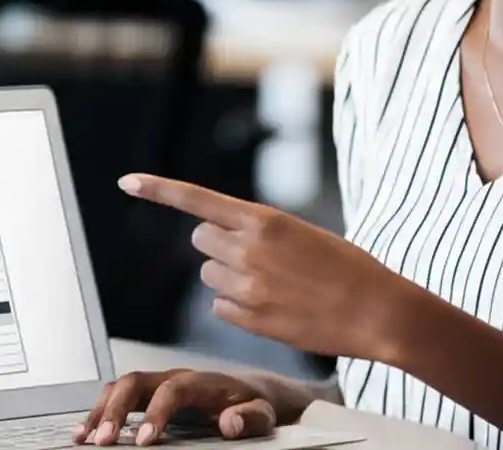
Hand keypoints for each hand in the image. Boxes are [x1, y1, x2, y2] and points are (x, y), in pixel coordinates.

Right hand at [73, 369, 275, 445]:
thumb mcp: (263, 415)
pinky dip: (100, 413)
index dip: (156, 413)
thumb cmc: (254, 406)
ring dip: (101, 411)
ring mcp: (159, 384)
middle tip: (104, 441)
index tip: (144, 441)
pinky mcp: (149, 395)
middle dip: (117, 410)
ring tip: (85, 438)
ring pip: (121, 387)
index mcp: (202, 381)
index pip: (172, 389)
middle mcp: (175, 377)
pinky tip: (86, 434)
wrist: (251, 392)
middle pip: (136, 382)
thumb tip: (229, 422)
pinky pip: (118, 397)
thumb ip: (251, 418)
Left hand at [118, 174, 406, 361]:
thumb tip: (224, 240)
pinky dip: (238, 306)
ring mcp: (248, 286)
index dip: (157, 189)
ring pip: (209, 275)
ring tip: (274, 283)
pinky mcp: (251, 319)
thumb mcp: (303, 233)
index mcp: (264, 219)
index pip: (196, 199)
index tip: (125, 182)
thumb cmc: (348, 268)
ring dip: (230, 276)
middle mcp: (249, 250)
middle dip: (217, 245)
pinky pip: (221, 306)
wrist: (377, 311)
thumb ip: (261, 232)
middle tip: (253, 255)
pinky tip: (273, 306)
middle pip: (200, 240)